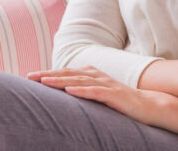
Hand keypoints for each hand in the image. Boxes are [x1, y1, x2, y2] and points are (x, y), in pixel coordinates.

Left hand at [27, 66, 159, 124]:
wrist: (147, 105)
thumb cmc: (121, 101)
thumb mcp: (100, 93)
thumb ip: (84, 90)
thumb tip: (63, 92)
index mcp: (94, 75)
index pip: (68, 72)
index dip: (49, 72)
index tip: (30, 76)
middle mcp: (99, 76)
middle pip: (70, 73)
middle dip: (49, 74)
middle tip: (29, 76)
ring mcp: (107, 85)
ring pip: (80, 80)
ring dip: (61, 80)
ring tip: (44, 82)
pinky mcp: (115, 95)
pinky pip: (96, 92)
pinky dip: (82, 90)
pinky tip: (69, 90)